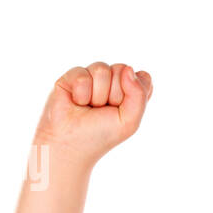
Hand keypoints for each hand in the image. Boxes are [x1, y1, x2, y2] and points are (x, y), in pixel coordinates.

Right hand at [32, 61, 152, 166]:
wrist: (70, 143)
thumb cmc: (101, 135)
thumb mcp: (130, 120)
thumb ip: (139, 94)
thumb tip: (128, 68)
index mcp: (130, 92)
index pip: (142, 77)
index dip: (134, 93)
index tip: (123, 109)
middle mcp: (112, 82)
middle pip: (122, 69)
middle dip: (114, 94)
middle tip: (102, 111)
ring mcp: (93, 78)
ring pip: (102, 69)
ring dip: (97, 95)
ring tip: (89, 108)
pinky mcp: (72, 76)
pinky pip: (82, 74)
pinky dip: (81, 93)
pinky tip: (76, 102)